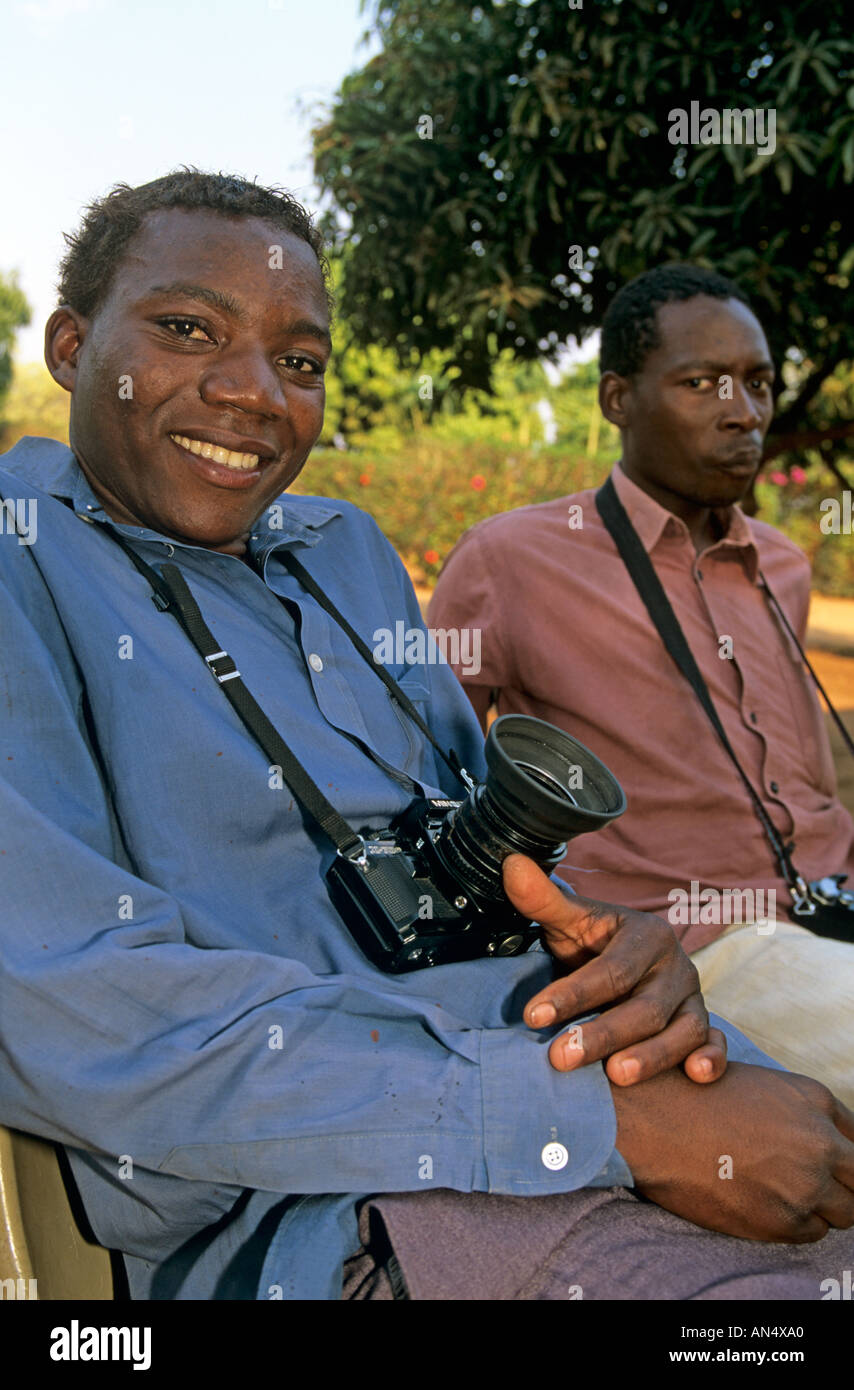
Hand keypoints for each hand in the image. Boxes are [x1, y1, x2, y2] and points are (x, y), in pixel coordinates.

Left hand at [502, 855, 725, 1084]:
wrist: (624, 955)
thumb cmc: (593, 943)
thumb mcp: (569, 921)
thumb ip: (542, 900)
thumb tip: (512, 864)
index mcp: (647, 936)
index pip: (611, 969)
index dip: (573, 994)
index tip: (533, 1016)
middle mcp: (676, 967)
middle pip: (646, 1006)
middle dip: (604, 1033)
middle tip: (561, 1057)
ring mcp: (692, 998)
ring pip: (685, 1030)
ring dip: (655, 1055)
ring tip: (617, 1076)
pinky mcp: (703, 1026)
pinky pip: (715, 1043)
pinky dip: (713, 1058)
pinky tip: (696, 1076)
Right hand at [610, 1061, 853, 1242]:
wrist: (654, 1122)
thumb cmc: (698, 1097)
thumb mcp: (763, 1085)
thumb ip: (805, 1112)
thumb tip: (830, 1141)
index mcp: (815, 1101)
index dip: (848, 1156)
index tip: (836, 1165)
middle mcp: (820, 1144)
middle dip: (845, 1184)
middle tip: (816, 1184)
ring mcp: (804, 1185)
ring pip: (844, 1212)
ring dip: (823, 1206)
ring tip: (786, 1193)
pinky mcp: (782, 1221)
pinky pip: (811, 1232)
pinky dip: (797, 1223)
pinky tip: (766, 1204)